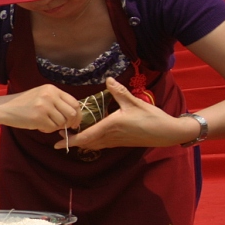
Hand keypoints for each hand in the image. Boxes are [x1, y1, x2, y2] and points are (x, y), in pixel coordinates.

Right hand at [0, 84, 81, 132]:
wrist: (4, 108)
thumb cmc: (23, 104)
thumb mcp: (41, 95)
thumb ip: (56, 100)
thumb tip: (74, 114)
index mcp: (52, 89)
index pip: (74, 102)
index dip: (77, 114)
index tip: (74, 121)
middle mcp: (50, 96)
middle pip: (72, 113)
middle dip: (70, 123)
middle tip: (65, 127)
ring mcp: (44, 106)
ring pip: (62, 122)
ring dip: (56, 127)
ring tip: (45, 124)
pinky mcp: (38, 117)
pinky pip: (52, 128)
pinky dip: (47, 130)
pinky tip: (39, 126)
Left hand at [58, 77, 191, 149]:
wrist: (168, 133)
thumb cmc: (152, 117)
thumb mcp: (134, 102)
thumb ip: (119, 91)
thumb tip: (108, 79)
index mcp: (110, 127)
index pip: (85, 137)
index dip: (70, 140)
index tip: (56, 142)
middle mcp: (110, 137)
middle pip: (85, 143)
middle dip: (71, 141)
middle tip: (58, 135)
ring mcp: (115, 141)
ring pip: (93, 145)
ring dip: (81, 142)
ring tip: (70, 135)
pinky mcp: (120, 143)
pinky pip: (101, 145)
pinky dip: (91, 142)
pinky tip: (88, 137)